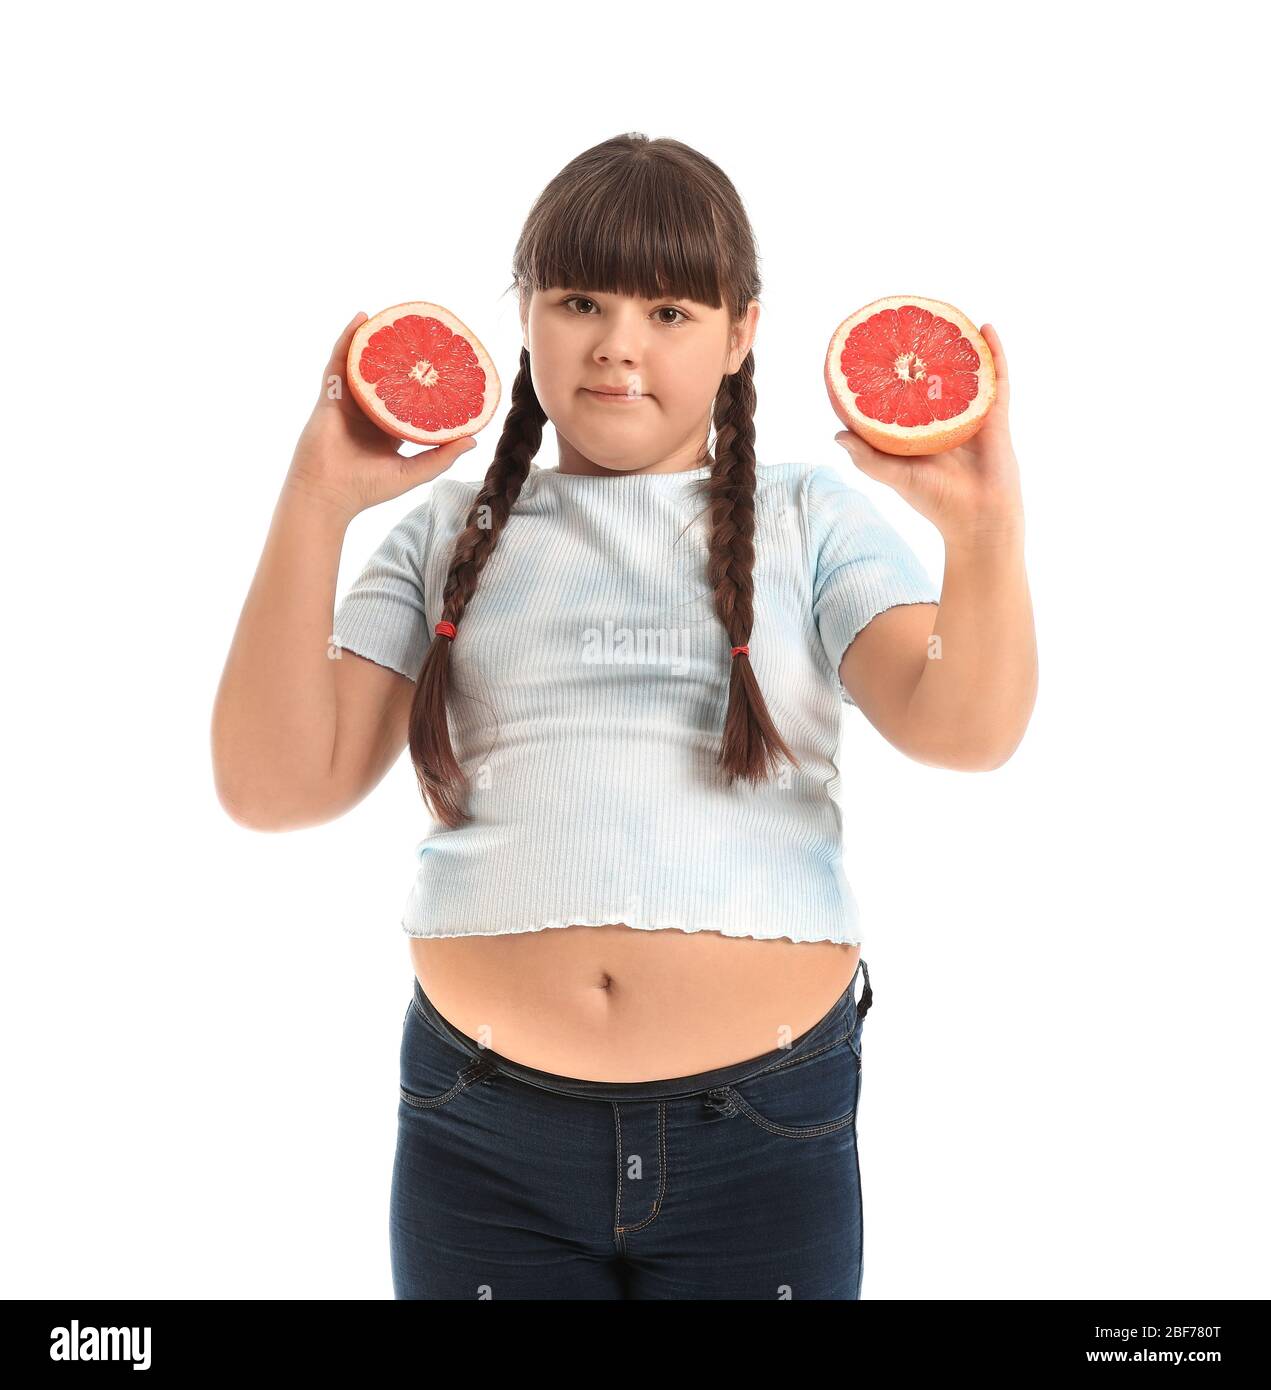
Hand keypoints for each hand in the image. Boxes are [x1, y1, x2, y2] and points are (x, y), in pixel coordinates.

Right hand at [286, 311, 477, 517]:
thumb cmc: (367, 489)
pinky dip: (348, 340)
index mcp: (386, 430)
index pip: (406, 399)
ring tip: (389, 317)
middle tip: (416, 334)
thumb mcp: (414, 471)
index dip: (420, 382)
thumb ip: (442, 456)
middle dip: (397, 357)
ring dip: (373, 340)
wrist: (327, 495)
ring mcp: (348, 403)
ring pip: (362, 365)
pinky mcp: (330, 397)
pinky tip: (361, 320)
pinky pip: (339, 362)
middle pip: (384, 377)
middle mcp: (368, 413)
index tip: (440, 365)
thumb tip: (474, 439)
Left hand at [835, 323, 1021, 547]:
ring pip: (961, 374)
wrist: (979, 520)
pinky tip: (983, 328)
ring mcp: (969, 416)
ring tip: (942, 318)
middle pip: (929, 380)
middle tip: (903, 325)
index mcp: (918, 433)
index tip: (867, 355)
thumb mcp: (895, 476)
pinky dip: (993, 353)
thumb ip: (867, 458)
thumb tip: (836, 434)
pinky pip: (995, 379)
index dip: (884, 378)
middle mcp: (942, 421)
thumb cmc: (936, 502)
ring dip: (955, 346)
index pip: (898, 399)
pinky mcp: (993, 416)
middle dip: (919, 354)